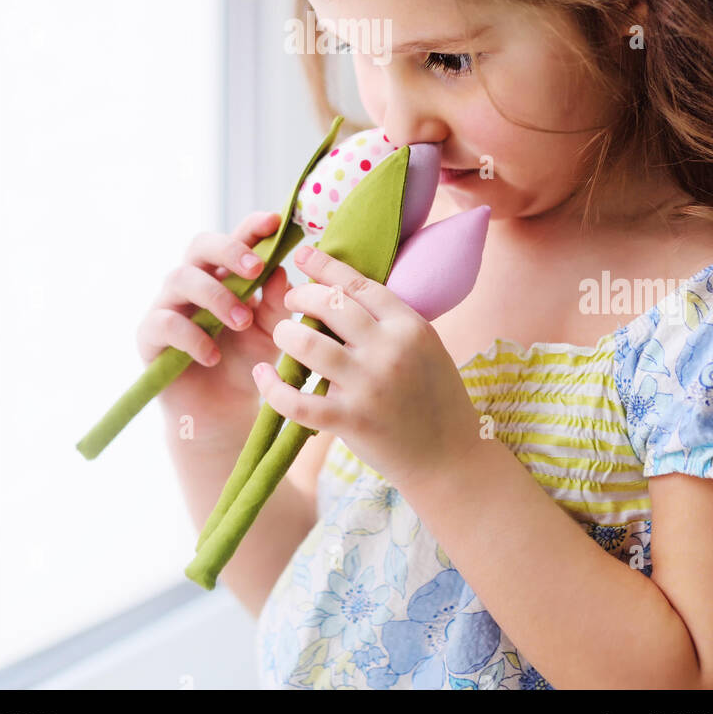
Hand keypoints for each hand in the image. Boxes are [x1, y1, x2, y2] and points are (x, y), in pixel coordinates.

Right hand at [136, 210, 292, 446]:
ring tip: (243, 322)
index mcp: (225, 273)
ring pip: (181, 278)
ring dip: (216, 296)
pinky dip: (192, 336)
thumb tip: (282, 272)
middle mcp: (194, 280)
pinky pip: (165, 322)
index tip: (274, 222)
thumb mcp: (271, 333)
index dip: (252, 227)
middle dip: (229, 250)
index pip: (236, 238)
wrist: (221, 409)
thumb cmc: (247, 361)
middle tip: (256, 269)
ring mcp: (168, 304)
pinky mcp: (149, 335)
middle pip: (200, 244)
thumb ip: (278, 304)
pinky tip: (213, 355)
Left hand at [253, 243, 480, 493]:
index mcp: (410, 326)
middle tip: (291, 302)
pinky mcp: (351, 422)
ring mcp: (369, 386)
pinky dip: (273, 387)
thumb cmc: (436, 398)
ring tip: (282, 335)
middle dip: (301, 296)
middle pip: (329, 305)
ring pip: (307, 345)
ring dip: (285, 334)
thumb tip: (343, 294)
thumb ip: (390, 323)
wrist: (450, 459)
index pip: (359, 284)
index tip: (303, 255)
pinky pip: (297, 401)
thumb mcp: (425, 347)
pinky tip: (262, 376)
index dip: (326, 266)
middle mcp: (389, 350)